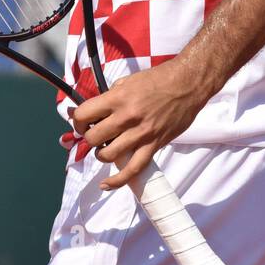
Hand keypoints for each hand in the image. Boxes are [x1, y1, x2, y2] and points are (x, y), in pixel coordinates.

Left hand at [70, 59, 202, 190]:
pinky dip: (118, 180)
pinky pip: (133, 169)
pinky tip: (106, 184)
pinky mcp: (154, 145)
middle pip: (92, 137)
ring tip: (106, 148)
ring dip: (102, 154)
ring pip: (108, 155)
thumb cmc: (158, 79)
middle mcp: (126, 117)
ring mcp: (141, 133)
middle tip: (95, 134)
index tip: (80, 122)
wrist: (187, 84)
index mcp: (117, 98)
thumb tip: (94, 109)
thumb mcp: (128, 81)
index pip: (83, 114)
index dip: (77, 120)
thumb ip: (110, 96)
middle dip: (89, 138)